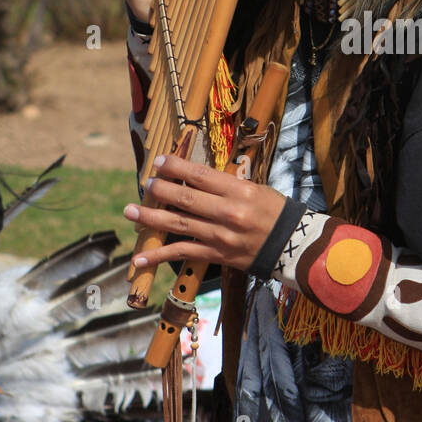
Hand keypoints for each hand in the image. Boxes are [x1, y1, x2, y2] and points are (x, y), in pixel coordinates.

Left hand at [124, 152, 288, 270]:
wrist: (291, 244)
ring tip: (130, 211)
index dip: (176, 167)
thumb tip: (193, 177)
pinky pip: (182, 253)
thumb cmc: (274, 211)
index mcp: (239, 191)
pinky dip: (159, 256)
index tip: (159, 161)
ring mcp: (219, 235)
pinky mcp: (216, 254)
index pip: (200, 175)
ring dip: (150, 218)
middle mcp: (227, 213)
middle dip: (160, 189)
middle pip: (185, 198)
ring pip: (178, 224)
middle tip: (146, 184)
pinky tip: (139, 259)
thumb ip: (226, 184)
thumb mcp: (255, 188)